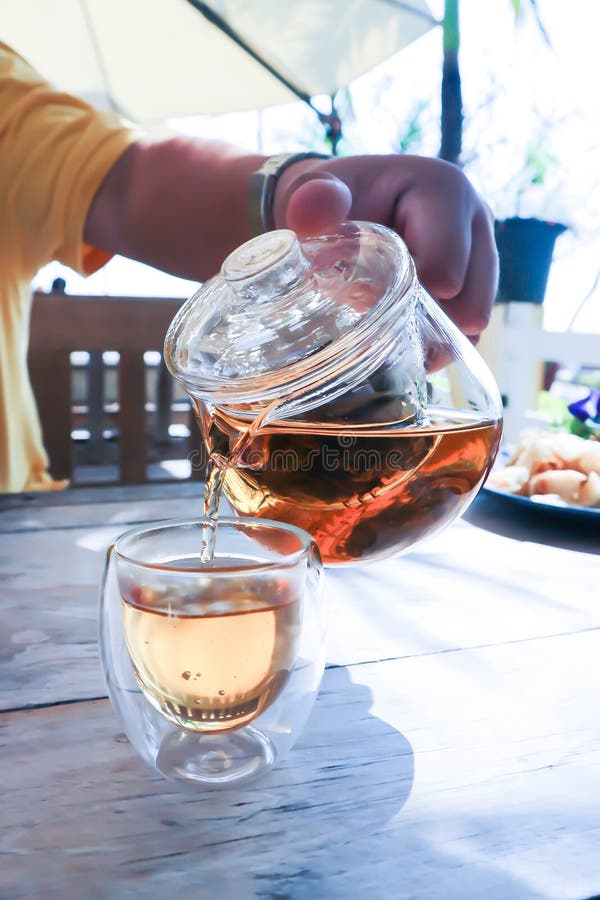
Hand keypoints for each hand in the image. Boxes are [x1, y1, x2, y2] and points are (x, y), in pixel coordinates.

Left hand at [273, 154, 497, 341]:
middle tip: (377, 319)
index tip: (367, 300)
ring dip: (435, 336)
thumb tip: (311, 214)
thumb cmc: (330, 200)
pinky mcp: (478, 279)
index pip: (445, 267)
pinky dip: (441, 342)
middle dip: (424, 321)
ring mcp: (482, 250)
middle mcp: (475, 217)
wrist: (338, 204)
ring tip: (391, 333)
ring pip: (476, 317)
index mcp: (444, 189)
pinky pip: (472, 326)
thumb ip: (311, 197)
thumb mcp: (313, 192)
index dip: (409, 298)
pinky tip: (407, 342)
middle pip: (471, 298)